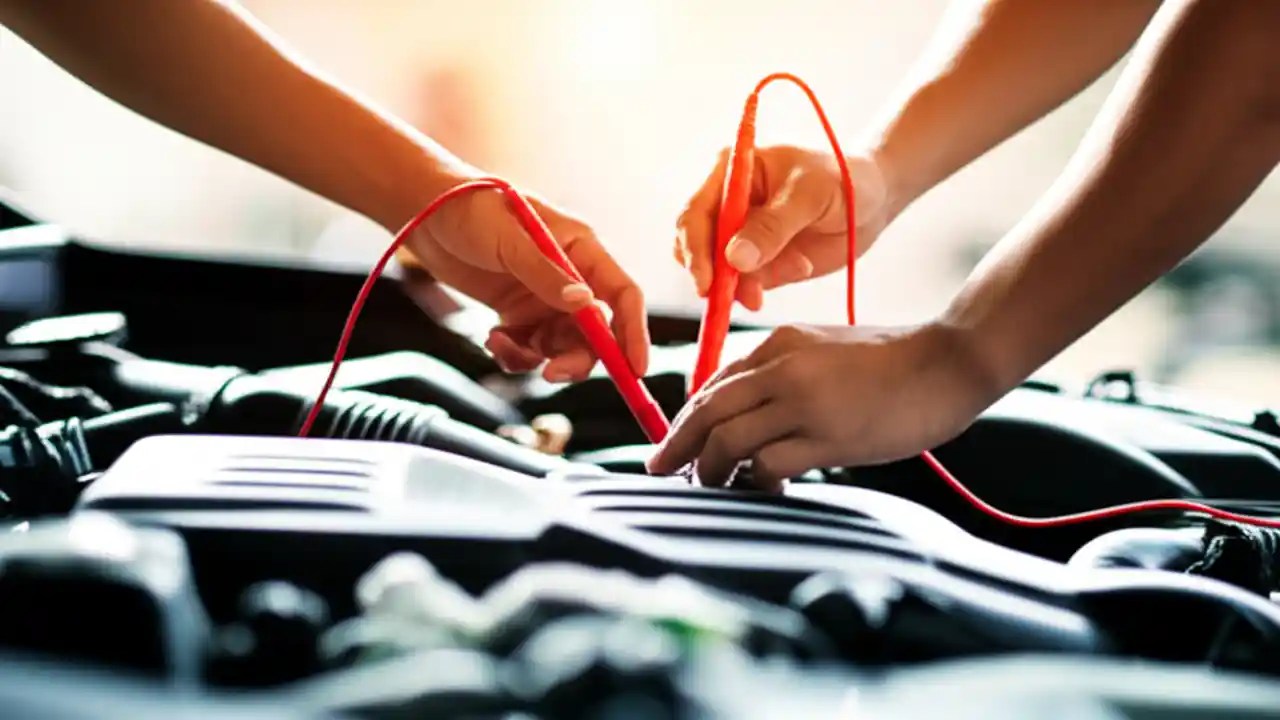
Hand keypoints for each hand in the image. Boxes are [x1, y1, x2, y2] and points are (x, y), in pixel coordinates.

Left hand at [399, 170, 647, 382]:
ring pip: (561, 347)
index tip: (635, 368)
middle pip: (595, 332)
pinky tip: (492, 339)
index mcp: (582, 249)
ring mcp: (543, 297)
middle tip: (550, 374)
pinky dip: (515, 354)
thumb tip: (586, 306)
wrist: (424, 213)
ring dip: (537, 358)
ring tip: (501, 344)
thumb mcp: (510, 241)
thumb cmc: (471, 210)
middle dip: (576, 357)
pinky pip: (530, 349)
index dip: (634, 332)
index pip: (623, 295)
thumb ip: (546, 275)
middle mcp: (570, 276)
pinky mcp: (518, 313)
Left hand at [645, 322, 996, 490]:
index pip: (712, 384)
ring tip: (711, 487)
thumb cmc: (892, 361)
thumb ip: (784, 372)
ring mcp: (804, 402)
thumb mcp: (825, 350)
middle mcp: (782, 369)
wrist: (948, 362)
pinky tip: (761, 489)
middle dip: (676, 446)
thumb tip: (745, 410)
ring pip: (727, 440)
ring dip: (709, 470)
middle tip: (660, 472)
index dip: (685, 419)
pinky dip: (753, 481)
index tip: (674, 444)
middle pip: (707, 411)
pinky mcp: (828, 436)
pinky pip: (768, 463)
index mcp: (778, 344)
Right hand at [673, 145, 893, 309]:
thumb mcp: (810, 195)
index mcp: (729, 172)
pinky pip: (742, 285)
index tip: (707, 281)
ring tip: (796, 268)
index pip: (695, 214)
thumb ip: (772, 226)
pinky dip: (763, 286)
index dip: (695, 250)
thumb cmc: (842, 180)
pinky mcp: (754, 263)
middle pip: (695, 247)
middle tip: (744, 294)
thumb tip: (734, 259)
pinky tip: (801, 267)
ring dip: (745, 283)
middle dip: (715, 275)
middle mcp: (725, 204)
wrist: (872, 202)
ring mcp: (737, 237)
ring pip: (716, 272)